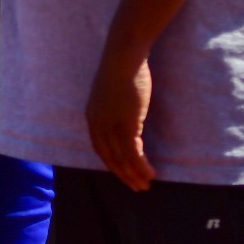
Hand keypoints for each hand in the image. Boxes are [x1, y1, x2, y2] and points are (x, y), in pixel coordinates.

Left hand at [86, 55, 156, 190]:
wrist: (124, 56)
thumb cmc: (123, 70)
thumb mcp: (113, 94)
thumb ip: (116, 110)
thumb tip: (128, 121)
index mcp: (92, 117)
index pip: (100, 149)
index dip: (112, 164)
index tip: (124, 174)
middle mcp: (97, 123)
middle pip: (109, 158)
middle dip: (123, 175)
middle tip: (136, 187)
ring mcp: (110, 124)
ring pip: (122, 158)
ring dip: (134, 174)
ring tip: (145, 185)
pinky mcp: (126, 123)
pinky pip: (133, 152)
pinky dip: (141, 165)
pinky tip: (151, 173)